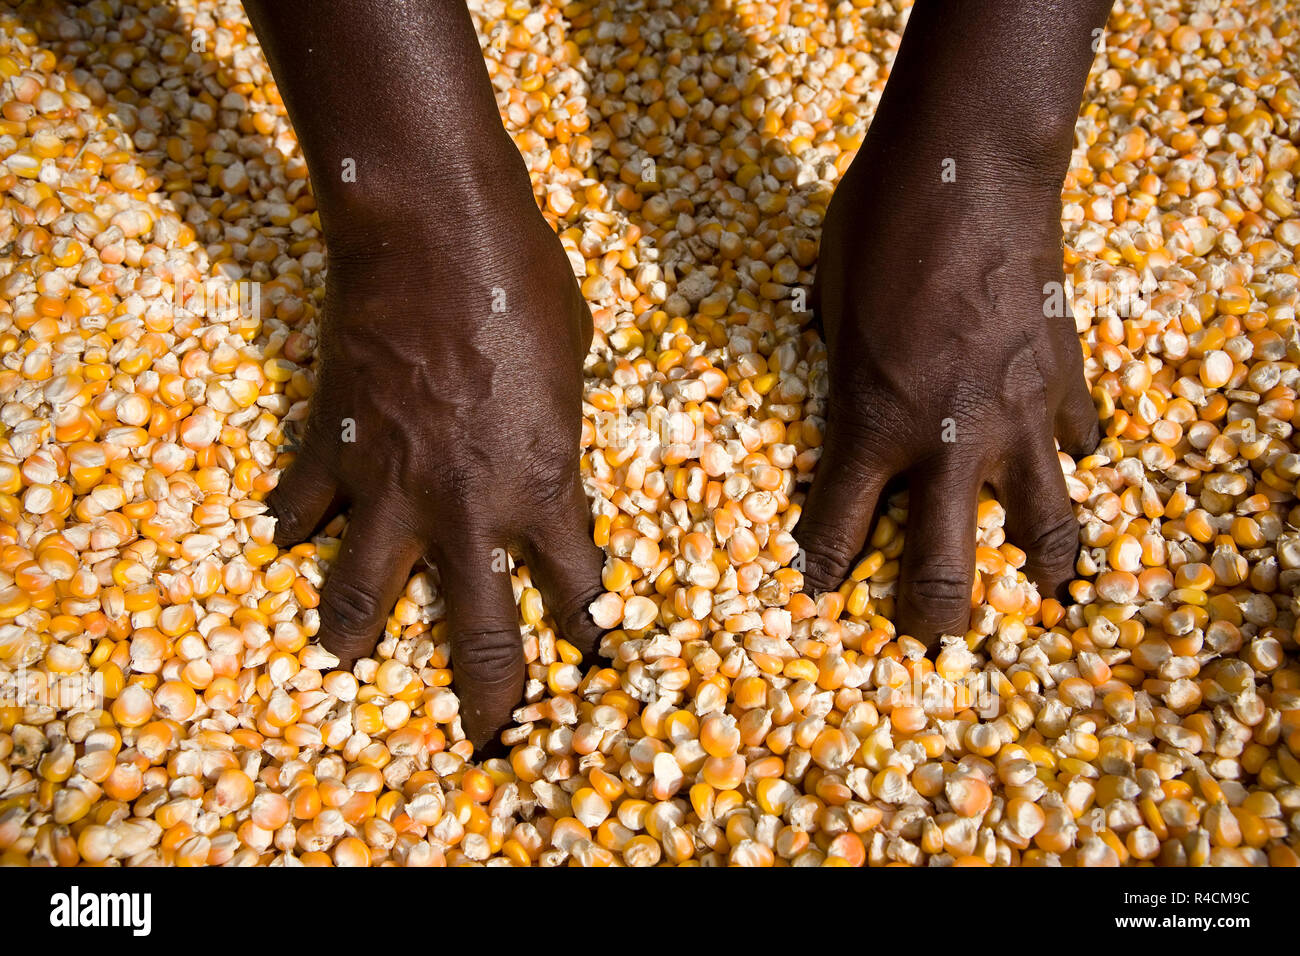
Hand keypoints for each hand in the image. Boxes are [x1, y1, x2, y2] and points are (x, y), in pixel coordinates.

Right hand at [266, 199, 603, 747]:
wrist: (431, 230)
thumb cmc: (524, 283)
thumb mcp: (572, 364)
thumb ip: (554, 428)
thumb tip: (539, 447)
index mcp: (545, 488)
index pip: (578, 593)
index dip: (590, 639)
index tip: (593, 668)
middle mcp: (468, 509)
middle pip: (478, 638)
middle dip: (486, 700)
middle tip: (484, 739)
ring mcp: (390, 486)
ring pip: (361, 599)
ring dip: (354, 638)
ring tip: (346, 663)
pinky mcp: (329, 447)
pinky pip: (300, 508)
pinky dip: (293, 527)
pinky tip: (289, 539)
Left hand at [795, 142, 1098, 646]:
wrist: (969, 163)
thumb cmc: (876, 224)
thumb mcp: (828, 307)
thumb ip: (842, 375)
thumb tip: (852, 398)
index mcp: (868, 425)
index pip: (834, 530)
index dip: (822, 573)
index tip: (819, 593)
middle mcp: (944, 441)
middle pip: (940, 569)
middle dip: (932, 618)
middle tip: (930, 639)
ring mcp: (1016, 418)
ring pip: (1043, 532)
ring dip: (1039, 568)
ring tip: (1040, 591)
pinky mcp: (1065, 382)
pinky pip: (1078, 445)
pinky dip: (1069, 459)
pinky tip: (1060, 458)